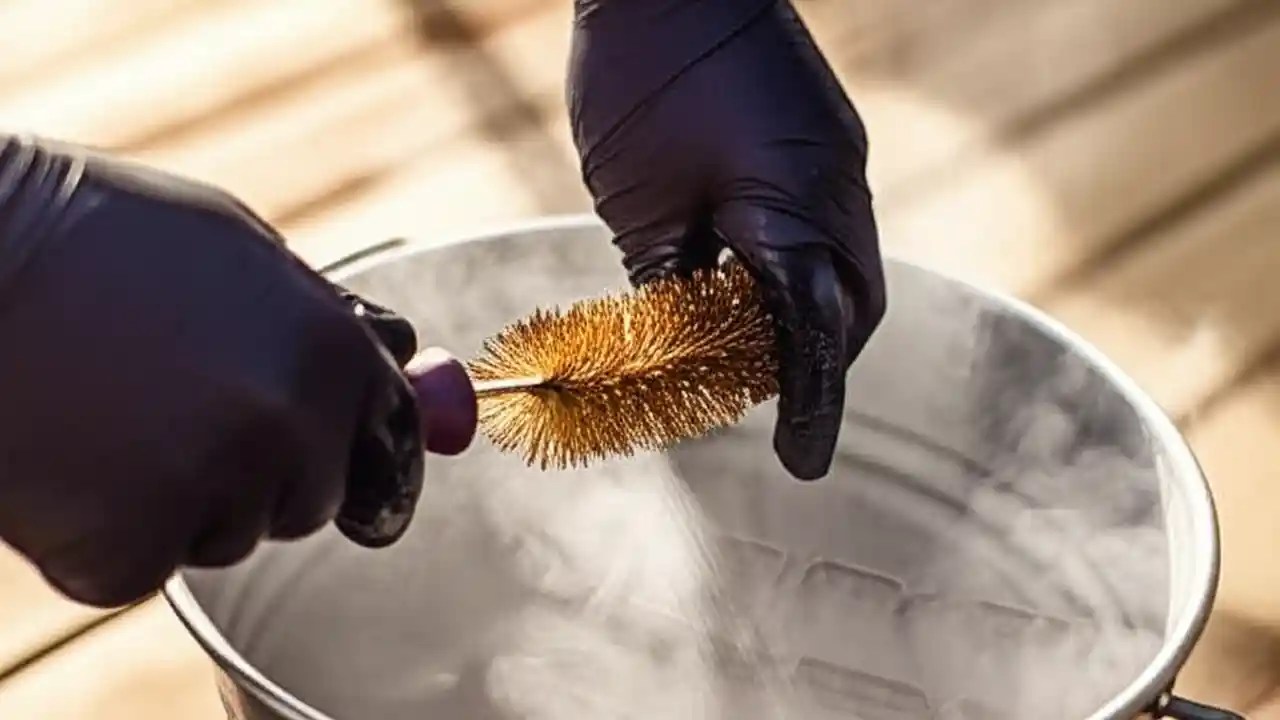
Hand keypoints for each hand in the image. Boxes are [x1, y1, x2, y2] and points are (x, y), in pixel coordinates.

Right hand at [0, 135, 475, 607]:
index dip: (346, 443)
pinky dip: (98, 541)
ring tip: (101, 416)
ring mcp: (218, 488)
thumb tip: (396, 359)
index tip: (322, 454)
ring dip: (176, 504)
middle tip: (166, 412)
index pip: (389, 434)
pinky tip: (58, 463)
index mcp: (333, 350)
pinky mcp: (131, 548)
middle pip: (311, 499)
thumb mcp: (234, 247)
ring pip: (227, 536)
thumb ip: (319, 319)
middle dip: (256, 476)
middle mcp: (293, 424)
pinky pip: (139, 569)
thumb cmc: (90, 238)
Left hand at [568, 0, 885, 479]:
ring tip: (735, 337)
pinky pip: (821, 224)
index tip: (802, 464)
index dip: (811, 403)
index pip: (815, 330)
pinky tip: (737, 268)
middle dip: (811, 359)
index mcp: (797, 205)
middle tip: (757, 394)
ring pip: (839, 265)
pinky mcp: (817, 137)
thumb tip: (680, 343)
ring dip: (798, 312)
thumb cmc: (641, 77)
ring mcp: (834, 155)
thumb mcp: (640, 201)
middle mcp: (836, 183)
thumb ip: (670, 281)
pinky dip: (788, 265)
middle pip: (848, 306)